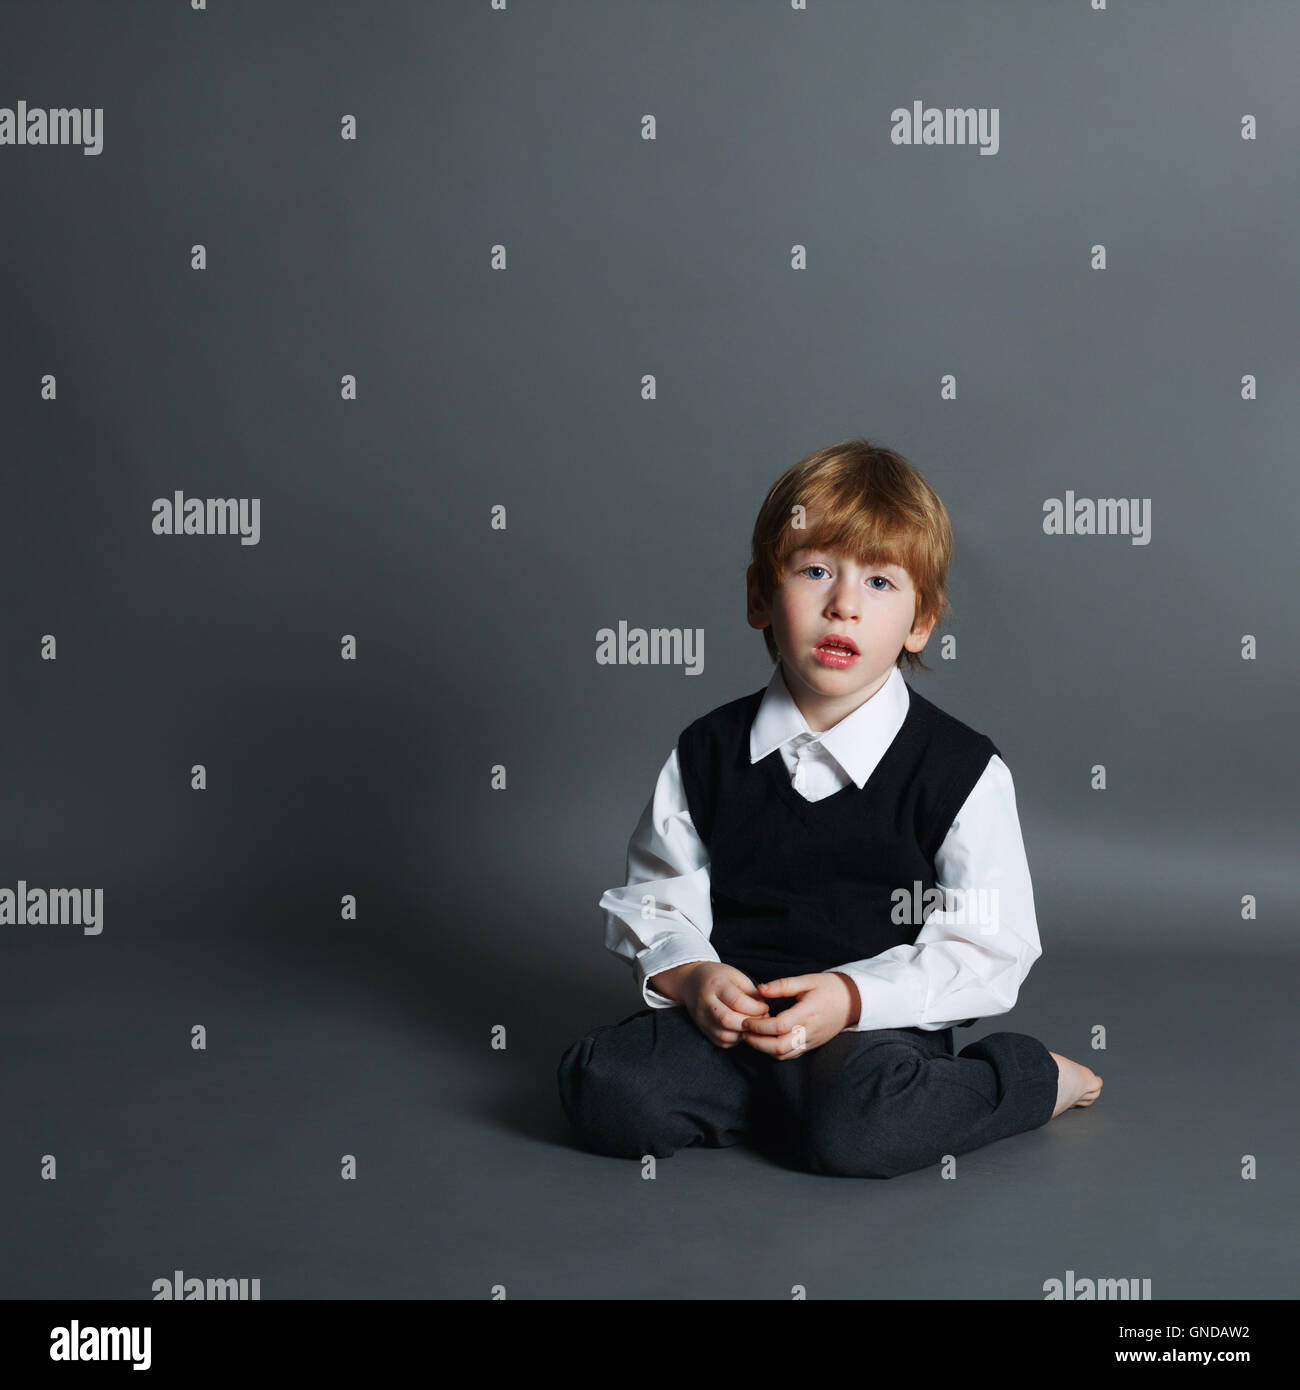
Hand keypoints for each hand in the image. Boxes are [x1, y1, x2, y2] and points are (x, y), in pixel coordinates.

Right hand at [675, 963, 770, 1047]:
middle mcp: (705, 1003)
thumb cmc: (719, 978)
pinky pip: (722, 1042)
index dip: (755, 1008)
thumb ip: (751, 993)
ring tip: (751, 1024)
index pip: (737, 1001)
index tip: (765, 1008)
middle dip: (749, 1023)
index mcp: (716, 985)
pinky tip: (741, 1029)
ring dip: (743, 1033)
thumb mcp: (736, 977)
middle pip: (728, 1020)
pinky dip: (736, 1039)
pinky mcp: (703, 1030)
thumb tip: (765, 1013)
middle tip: (761, 1019)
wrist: (691, 982)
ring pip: (725, 1035)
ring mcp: (702, 1018)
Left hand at [739, 972, 858, 1058]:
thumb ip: (783, 985)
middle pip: (779, 1047)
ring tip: (751, 1036)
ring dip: (764, 1049)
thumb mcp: (807, 980)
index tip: (746, 1019)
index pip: (779, 1026)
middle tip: (744, 1031)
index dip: (759, 1025)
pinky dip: (775, 1051)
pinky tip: (766, 1040)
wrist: (853, 1001)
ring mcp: (811, 1041)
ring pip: (784, 1055)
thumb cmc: (829, 988)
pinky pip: (791, 1054)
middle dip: (757, 1042)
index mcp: (808, 1013)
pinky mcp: (812, 1045)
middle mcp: (810, 1031)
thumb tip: (760, 989)